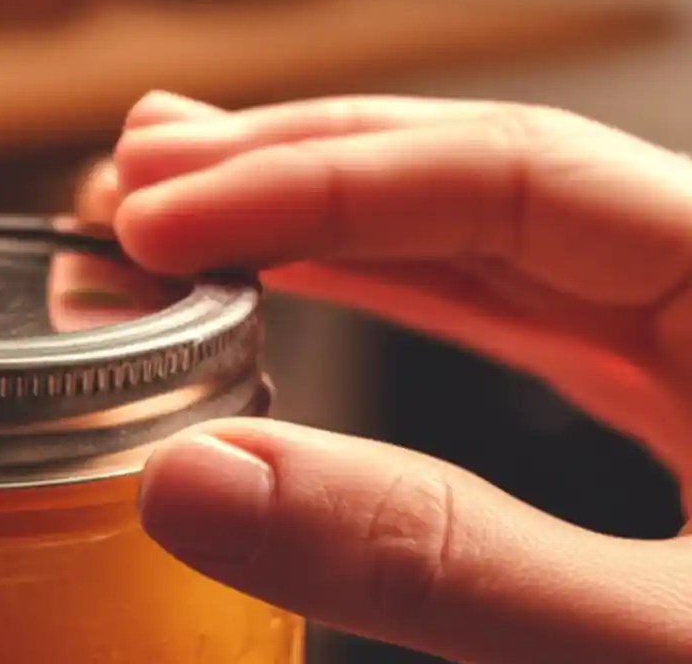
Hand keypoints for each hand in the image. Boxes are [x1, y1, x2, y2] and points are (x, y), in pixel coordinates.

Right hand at [78, 92, 691, 662]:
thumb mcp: (661, 653)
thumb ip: (442, 562)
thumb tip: (197, 480)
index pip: (505, 176)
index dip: (311, 178)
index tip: (154, 210)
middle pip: (480, 176)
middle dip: (299, 163)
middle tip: (139, 166)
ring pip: (481, 237)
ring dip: (325, 213)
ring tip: (185, 199)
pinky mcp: (665, 411)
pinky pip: (501, 317)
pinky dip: (382, 292)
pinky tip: (295, 285)